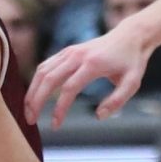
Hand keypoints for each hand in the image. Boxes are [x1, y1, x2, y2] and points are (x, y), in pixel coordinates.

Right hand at [28, 23, 150, 124]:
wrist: (130, 36)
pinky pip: (45, 65)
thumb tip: (98, 116)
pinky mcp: (66, 51)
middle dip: (35, 101)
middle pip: (48, 78)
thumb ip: (117, 101)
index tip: (55, 125)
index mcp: (92, 64)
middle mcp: (77, 55)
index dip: (59, 109)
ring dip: (32, 91)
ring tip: (28, 111)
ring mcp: (69, 51)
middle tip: (29, 121)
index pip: (68, 88)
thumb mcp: (132, 83)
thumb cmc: (132, 62)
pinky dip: (36, 81)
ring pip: (42, 70)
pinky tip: (34, 95)